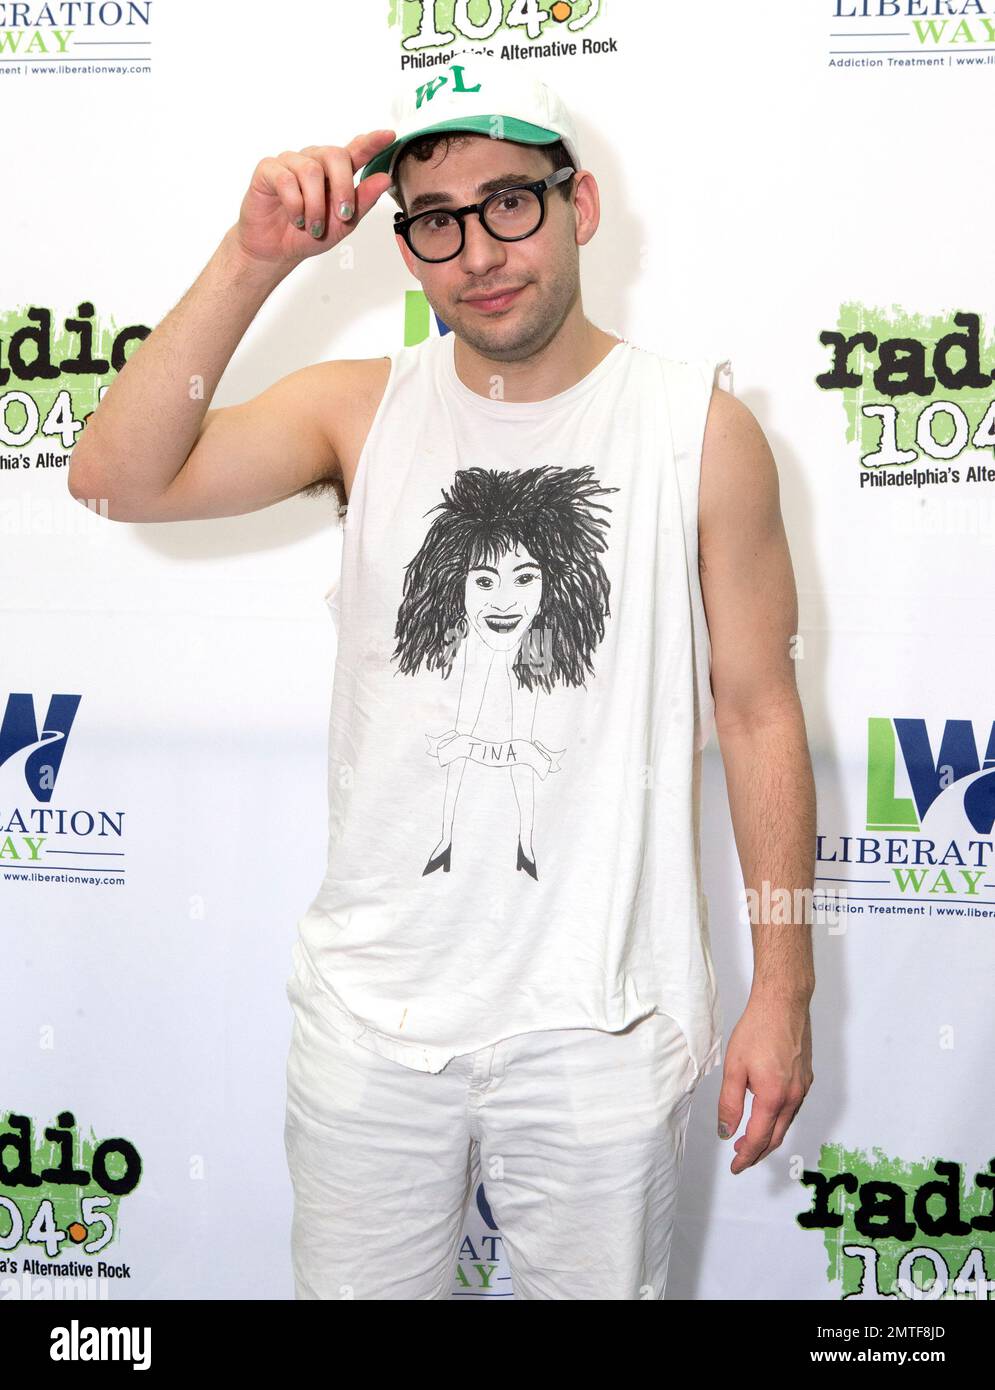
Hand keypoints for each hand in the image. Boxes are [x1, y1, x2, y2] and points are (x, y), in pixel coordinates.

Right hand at [231, 130, 396, 267]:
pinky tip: (296, 218)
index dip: (371, 142)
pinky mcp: (269, 169)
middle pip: (335, 155)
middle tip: (343, 214)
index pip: (355, 151)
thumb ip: (363, 201)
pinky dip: (295, 205)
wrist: (277, 250)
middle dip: (343, 187)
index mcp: (334, 172)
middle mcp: (314, 161)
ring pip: (311, 171)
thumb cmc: (308, 234)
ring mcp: (290, 162)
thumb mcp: (343, 224)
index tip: (388, 135)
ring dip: (315, 205)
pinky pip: (286, 180)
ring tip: (313, 226)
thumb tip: (384, 179)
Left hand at [716, 991, 812, 1173]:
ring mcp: (803, 1087)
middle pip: (775, 1136)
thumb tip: (726, 1131)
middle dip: (757, 1152)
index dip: (745, 1157)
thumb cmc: (757, 1030)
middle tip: (740, 1158)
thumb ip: (730, 1103)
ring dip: (768, 1136)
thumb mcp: (734, 1067)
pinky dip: (778, 1119)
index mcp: (773, 1097)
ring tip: (749, 1139)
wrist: (783, 1003)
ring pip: (785, 1122)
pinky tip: (766, 1114)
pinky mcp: (806, 1077)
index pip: (758, 1139)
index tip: (735, 1166)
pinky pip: (792, 1107)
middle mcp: (793, 1096)